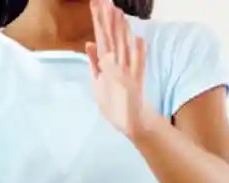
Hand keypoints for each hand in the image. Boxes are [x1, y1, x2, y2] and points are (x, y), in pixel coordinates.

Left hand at [86, 0, 156, 138]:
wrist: (131, 123)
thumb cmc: (114, 103)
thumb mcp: (97, 81)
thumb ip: (94, 62)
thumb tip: (89, 43)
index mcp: (107, 63)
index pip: (101, 37)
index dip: (98, 20)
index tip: (96, 3)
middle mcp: (117, 64)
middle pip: (111, 38)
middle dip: (107, 19)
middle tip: (105, 0)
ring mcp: (127, 72)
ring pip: (124, 47)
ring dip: (121, 31)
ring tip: (119, 13)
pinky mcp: (135, 83)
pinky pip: (137, 67)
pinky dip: (138, 54)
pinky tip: (139, 40)